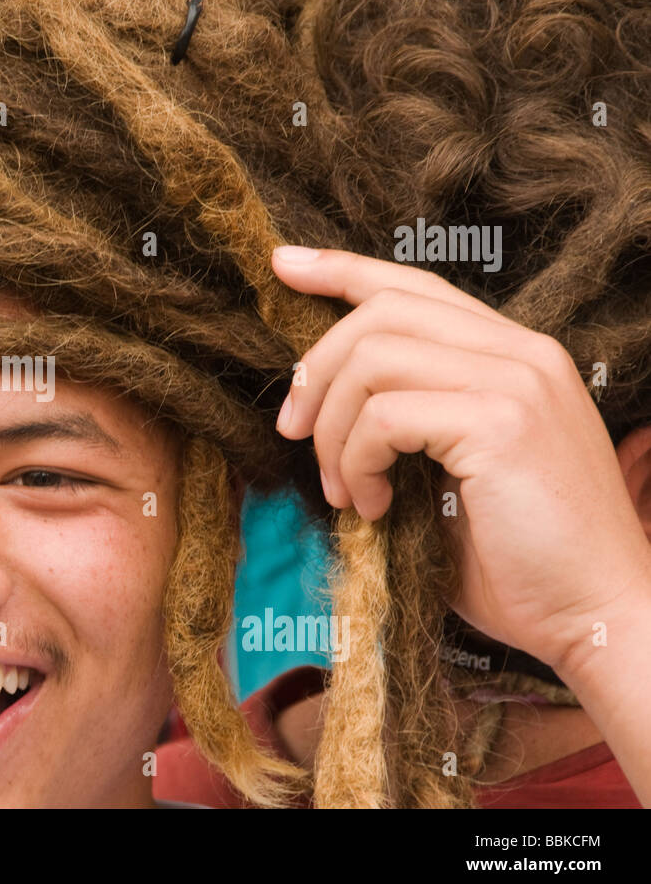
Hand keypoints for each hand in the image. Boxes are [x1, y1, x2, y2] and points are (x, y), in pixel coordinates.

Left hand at [269, 244, 650, 672]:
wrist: (600, 616)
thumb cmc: (520, 561)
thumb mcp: (449, 475)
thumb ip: (403, 425)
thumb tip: (316, 412)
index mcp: (513, 357)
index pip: (415, 287)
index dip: (341, 271)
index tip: (282, 267)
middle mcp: (521, 353)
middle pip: (381, 312)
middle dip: (316, 369)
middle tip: (293, 432)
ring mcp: (516, 382)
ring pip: (373, 358)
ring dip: (333, 429)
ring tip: (342, 489)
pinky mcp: (501, 423)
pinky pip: (384, 415)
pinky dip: (356, 461)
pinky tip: (371, 506)